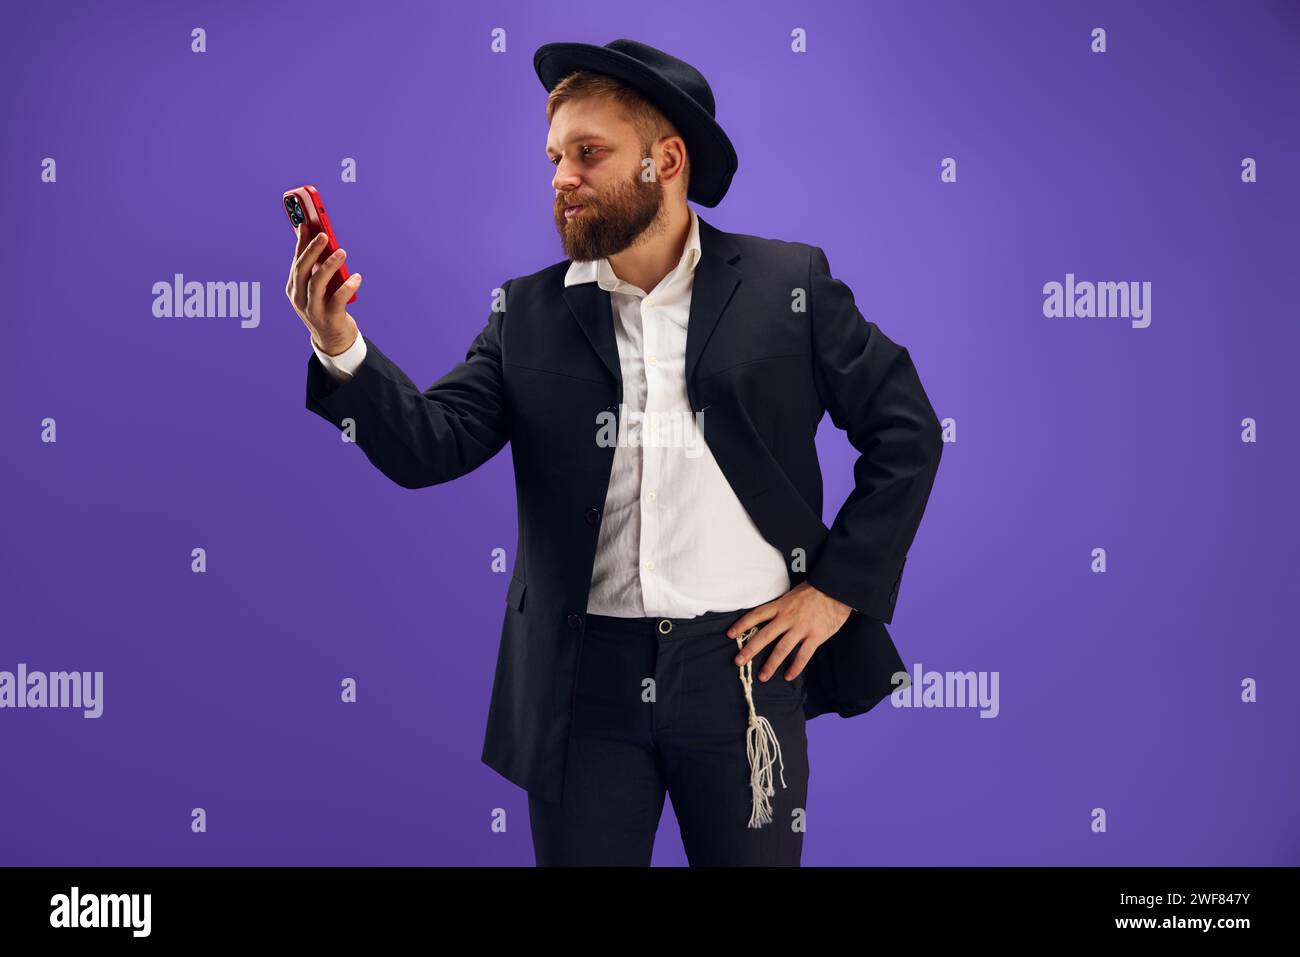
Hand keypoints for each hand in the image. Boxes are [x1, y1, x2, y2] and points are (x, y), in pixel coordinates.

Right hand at [285, 227, 361, 353]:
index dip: (300, 242)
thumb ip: (317, 269)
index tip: (305, 223)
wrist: (333, 340)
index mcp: (293, 288)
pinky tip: (356, 277)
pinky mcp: (330, 318)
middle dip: (312, 250)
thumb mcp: (317, 288)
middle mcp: (299, 298)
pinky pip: (338, 298)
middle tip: (324, 234)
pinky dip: (348, 286)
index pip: (295, 261)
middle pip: (302, 270)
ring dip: (330, 265)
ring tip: (342, 252)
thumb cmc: (326, 307)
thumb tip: (324, 242)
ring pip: (317, 283)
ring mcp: (313, 309)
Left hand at [725, 582, 852, 681]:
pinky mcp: (816, 636)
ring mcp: (802, 628)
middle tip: (738, 661)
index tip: (730, 634)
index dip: (742, 625)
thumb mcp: (792, 594)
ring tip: (762, 676)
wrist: (837, 589)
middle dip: (750, 649)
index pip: (756, 615)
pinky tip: (788, 676)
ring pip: (782, 649)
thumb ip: (781, 607)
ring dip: (771, 664)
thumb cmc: (814, 591)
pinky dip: (795, 667)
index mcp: (781, 605)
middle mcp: (788, 617)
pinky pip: (803, 655)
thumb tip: (768, 616)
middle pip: (764, 635)